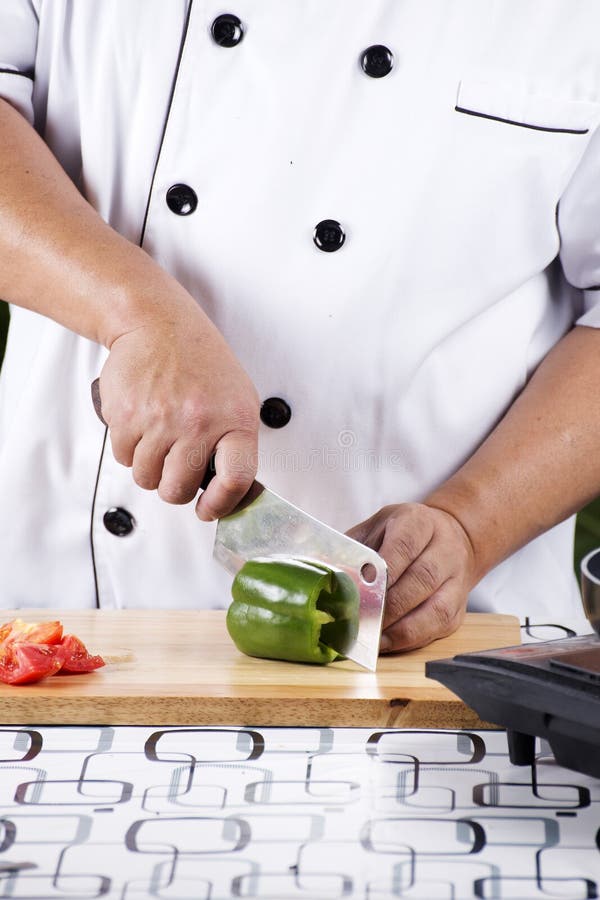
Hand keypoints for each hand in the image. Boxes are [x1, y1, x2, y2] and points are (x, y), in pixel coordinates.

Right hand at [98, 299, 259, 520]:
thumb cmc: (200, 363)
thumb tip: (228, 491)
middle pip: (179, 489)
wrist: (157, 324)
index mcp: (236, 419)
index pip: (236, 479)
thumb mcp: (238, 397)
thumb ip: (235, 443)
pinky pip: (123, 458)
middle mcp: (199, 421)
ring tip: (159, 440)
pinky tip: (142, 424)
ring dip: (150, 468)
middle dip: (175, 488)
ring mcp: (160, 419)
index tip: (209, 509)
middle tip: (176, 470)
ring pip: (147, 479)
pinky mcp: (126, 416)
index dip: (221, 504)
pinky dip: (129, 449)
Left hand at [347, 503, 476, 652]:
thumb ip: (354, 548)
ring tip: (370, 636)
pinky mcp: (458, 609)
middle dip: (388, 604)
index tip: (361, 589)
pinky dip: (410, 640)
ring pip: (435, 608)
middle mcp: (445, 550)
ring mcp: (456, 581)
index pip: (405, 545)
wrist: (451, 539)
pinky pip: (437, 627)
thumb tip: (327, 571)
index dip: (384, 570)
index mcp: (420, 523)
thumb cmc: (401, 535)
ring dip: (400, 627)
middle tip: (360, 619)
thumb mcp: (376, 528)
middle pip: (422, 579)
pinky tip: (385, 642)